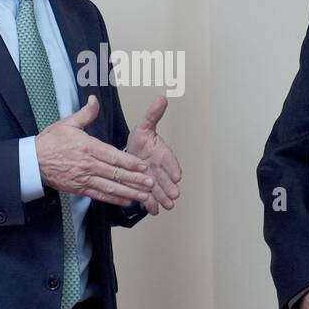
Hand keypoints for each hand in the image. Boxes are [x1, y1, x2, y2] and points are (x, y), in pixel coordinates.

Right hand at [36, 95, 154, 206]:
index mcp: (88, 147)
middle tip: (152, 182)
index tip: (144, 165)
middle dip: (136, 179)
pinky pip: (100, 195)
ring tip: (145, 195)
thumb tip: (95, 99)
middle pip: (116, 173)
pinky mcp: (80, 189)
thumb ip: (86, 113)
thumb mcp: (68, 123)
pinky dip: (114, 199)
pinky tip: (127, 201)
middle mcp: (88, 165)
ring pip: (111, 187)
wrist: (32, 162)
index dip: (130, 162)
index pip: (114, 156)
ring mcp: (84, 178)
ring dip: (129, 191)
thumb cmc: (50, 141)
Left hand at [125, 95, 181, 214]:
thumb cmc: (140, 141)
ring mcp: (155, 180)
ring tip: (168, 205)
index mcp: (162, 153)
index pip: (170, 160)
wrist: (131, 155)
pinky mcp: (147, 189)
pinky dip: (151, 205)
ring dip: (163, 198)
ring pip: (160, 190)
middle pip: (166, 178)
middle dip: (170, 186)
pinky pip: (150, 197)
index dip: (173, 167)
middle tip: (175, 194)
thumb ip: (152, 115)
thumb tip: (161, 98)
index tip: (177, 175)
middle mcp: (160, 169)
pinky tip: (153, 210)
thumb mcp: (144, 127)